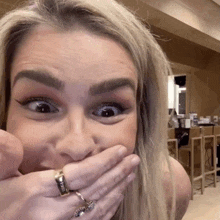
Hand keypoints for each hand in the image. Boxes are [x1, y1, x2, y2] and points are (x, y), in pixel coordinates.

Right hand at [0, 130, 139, 219]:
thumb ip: (5, 159)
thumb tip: (6, 135)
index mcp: (37, 192)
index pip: (80, 173)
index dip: (104, 161)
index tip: (120, 150)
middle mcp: (53, 212)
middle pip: (95, 189)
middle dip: (117, 172)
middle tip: (133, 160)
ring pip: (99, 206)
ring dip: (118, 188)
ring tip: (130, 174)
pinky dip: (110, 207)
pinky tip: (118, 196)